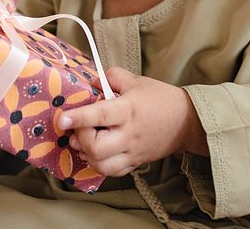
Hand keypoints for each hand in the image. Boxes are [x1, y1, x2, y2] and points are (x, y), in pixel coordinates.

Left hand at [56, 67, 206, 176]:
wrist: (187, 122)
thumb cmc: (161, 99)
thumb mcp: (136, 81)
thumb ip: (112, 78)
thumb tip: (93, 82)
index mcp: (128, 111)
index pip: (99, 116)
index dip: (79, 118)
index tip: (62, 118)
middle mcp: (129, 135)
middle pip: (96, 148)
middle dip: (81, 138)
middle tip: (78, 128)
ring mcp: (132, 152)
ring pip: (103, 166)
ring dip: (87, 155)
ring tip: (84, 142)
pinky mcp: (136, 163)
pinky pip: (112, 172)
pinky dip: (99, 165)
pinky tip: (95, 153)